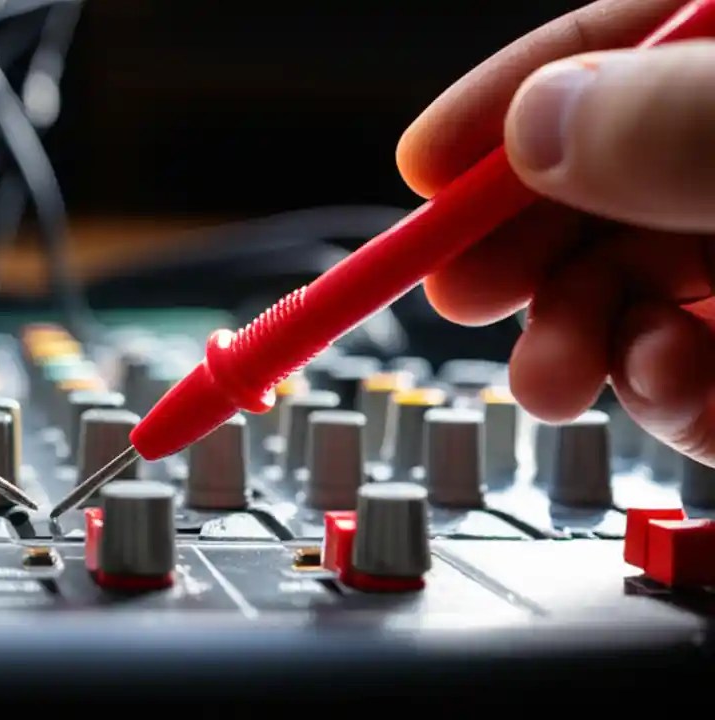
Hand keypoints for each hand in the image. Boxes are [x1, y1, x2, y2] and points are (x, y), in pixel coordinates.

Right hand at [397, 0, 714, 465]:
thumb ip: (677, 119)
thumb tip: (543, 126)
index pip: (617, 45)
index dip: (505, 100)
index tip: (422, 165)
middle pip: (607, 183)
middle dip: (524, 251)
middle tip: (464, 295)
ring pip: (641, 287)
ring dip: (577, 340)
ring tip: (557, 376)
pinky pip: (699, 374)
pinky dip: (666, 398)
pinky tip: (671, 392)